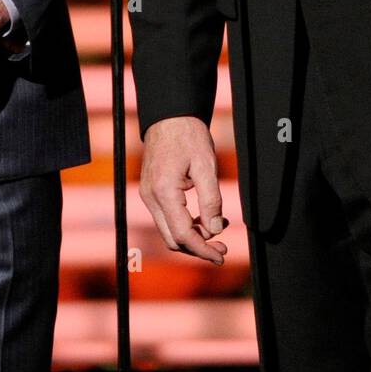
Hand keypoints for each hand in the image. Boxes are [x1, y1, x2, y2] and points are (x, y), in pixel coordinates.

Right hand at [140, 116, 227, 264]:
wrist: (169, 115)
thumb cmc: (188, 136)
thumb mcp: (206, 166)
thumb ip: (211, 201)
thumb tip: (216, 229)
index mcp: (164, 191)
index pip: (183, 235)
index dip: (203, 249)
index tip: (221, 256)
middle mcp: (151, 197)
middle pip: (173, 239)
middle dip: (198, 248)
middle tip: (223, 247)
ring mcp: (148, 195)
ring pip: (168, 231)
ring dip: (192, 237)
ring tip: (217, 231)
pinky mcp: (150, 191)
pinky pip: (166, 218)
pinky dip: (184, 224)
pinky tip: (203, 219)